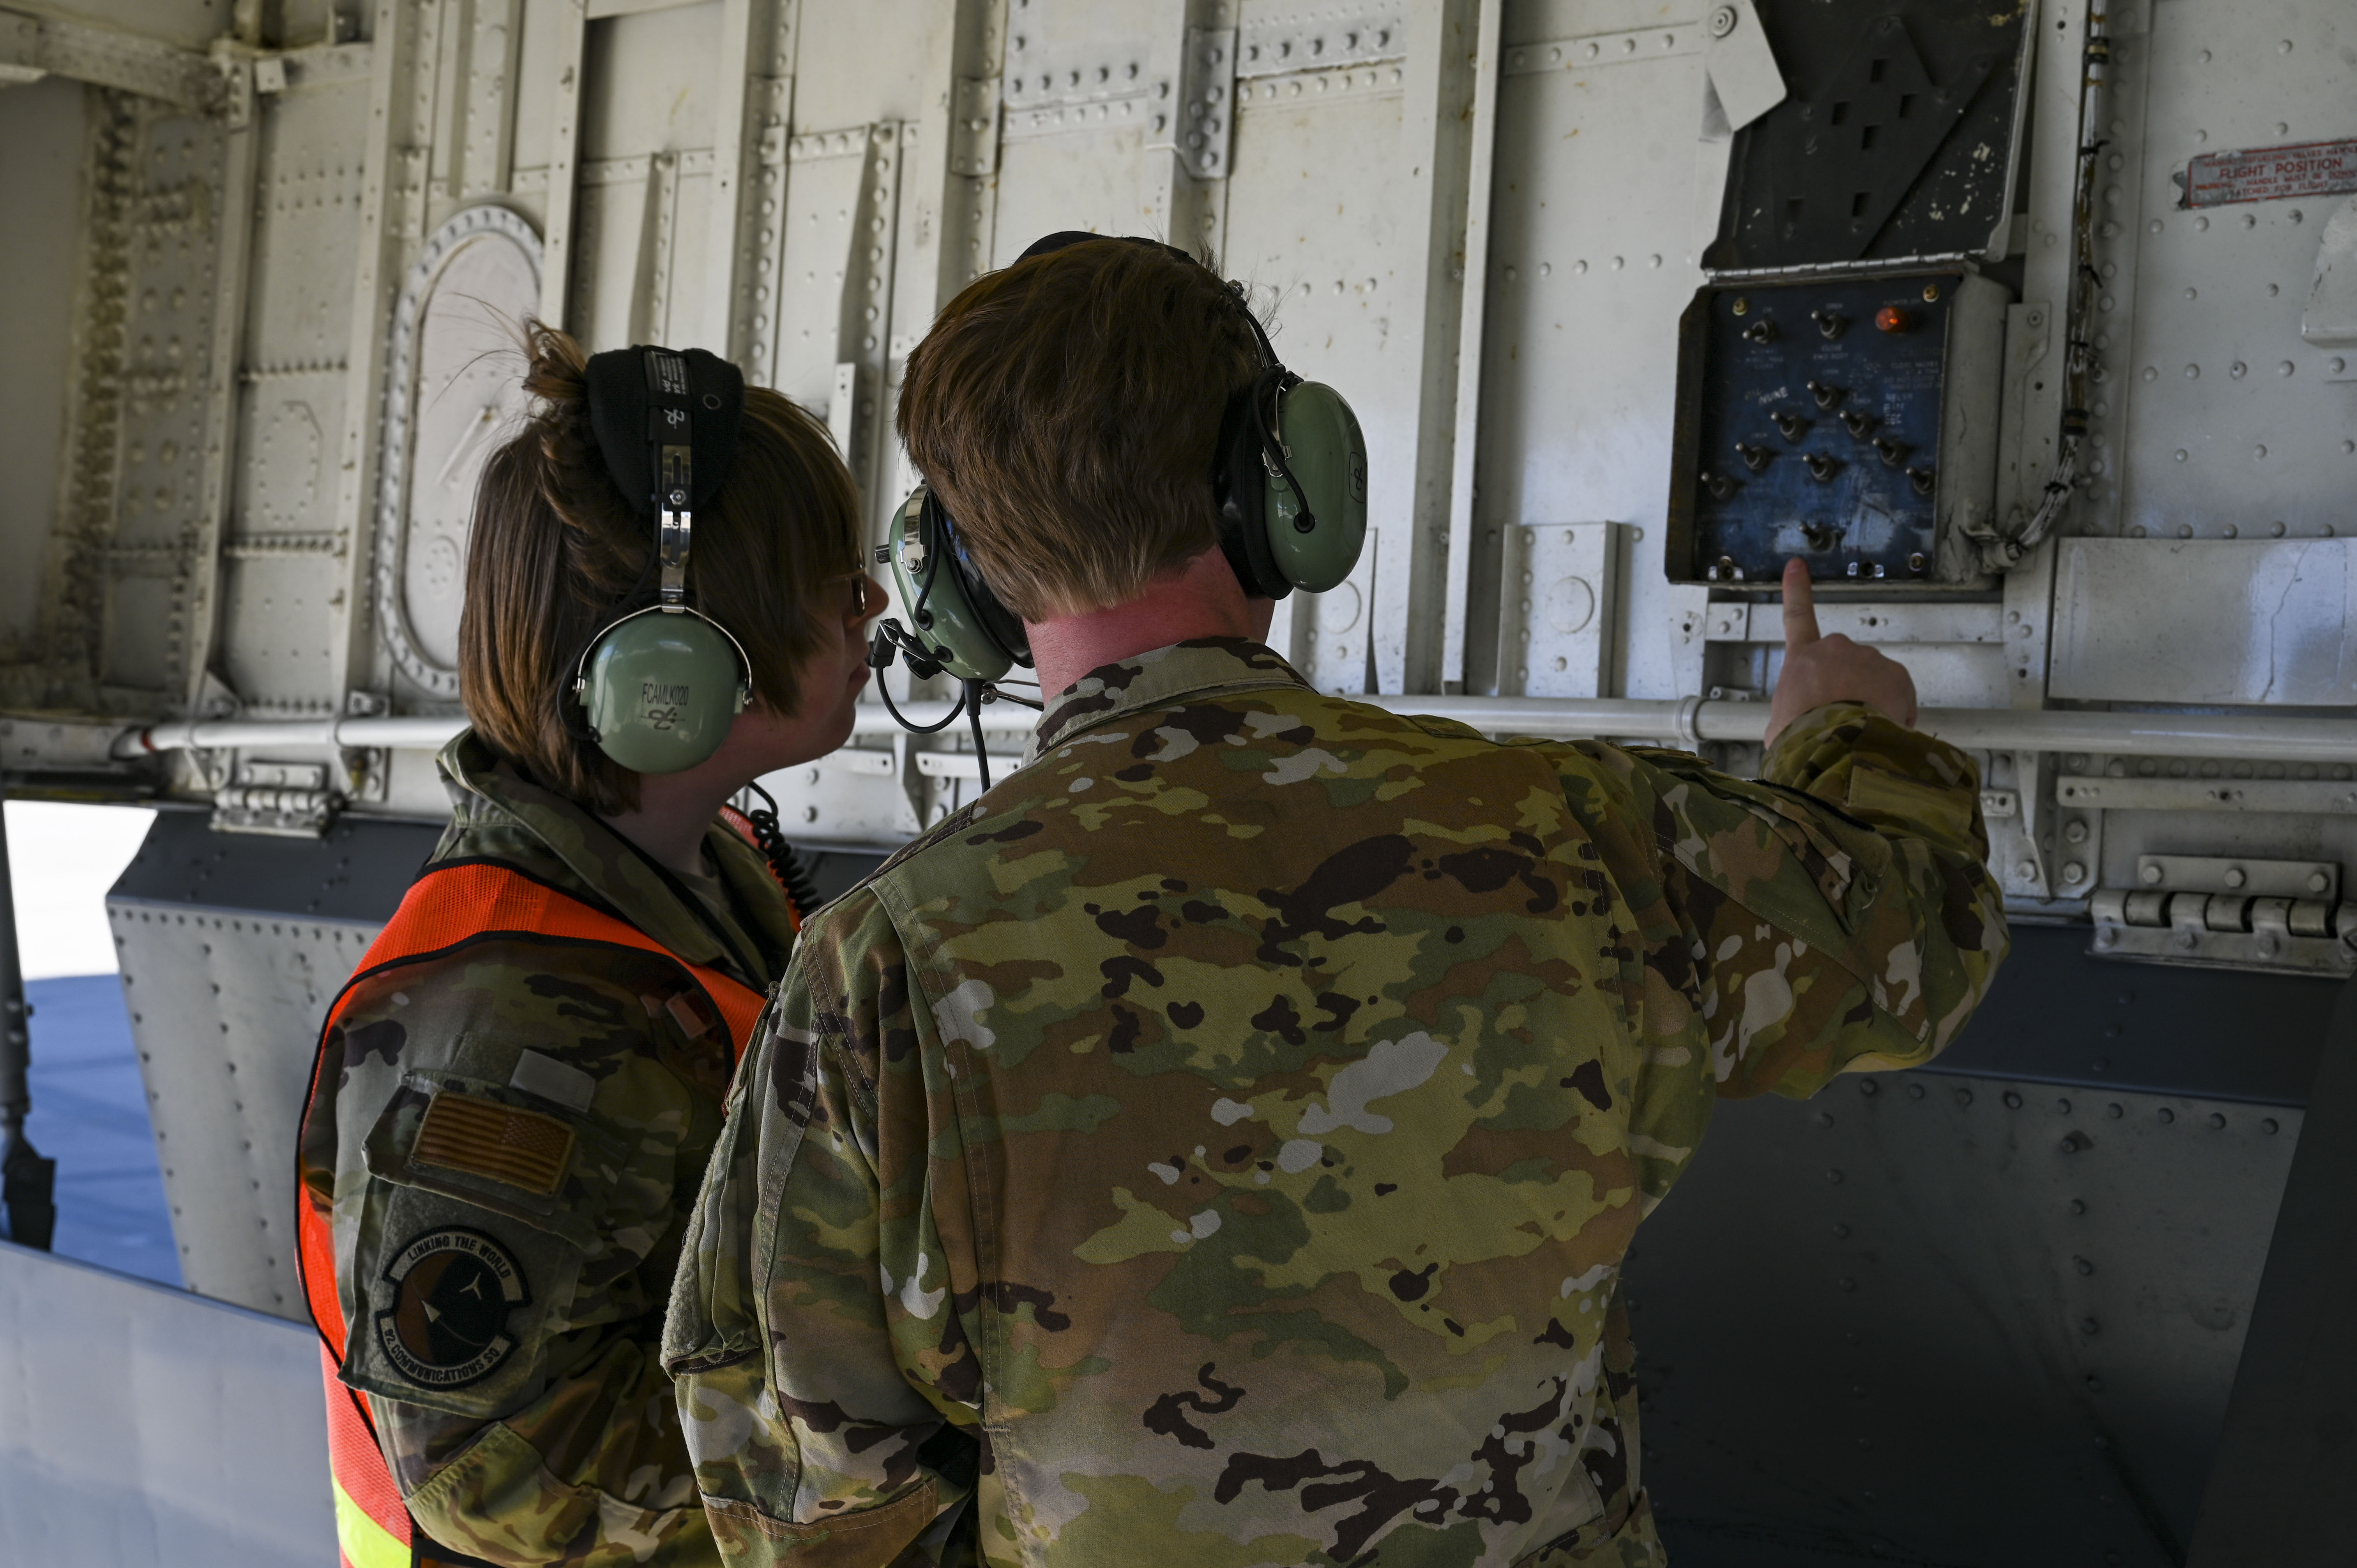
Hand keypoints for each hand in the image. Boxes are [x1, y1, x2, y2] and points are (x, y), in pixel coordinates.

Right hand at [1763, 558, 1917, 747]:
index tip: (1797, 566)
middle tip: (1841, 716)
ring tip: (1859, 729)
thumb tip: (1799, 721)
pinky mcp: (1896, 674)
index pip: (1796, 617)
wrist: (1834, 744)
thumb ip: (1792, 711)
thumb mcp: (1780, 723)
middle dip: (1847, 685)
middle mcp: (1834, 649)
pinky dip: (1894, 712)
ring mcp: (1868, 658)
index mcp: (1801, 659)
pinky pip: (1898, 694)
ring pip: (1874, 680)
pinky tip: (1881, 729)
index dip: (1796, 590)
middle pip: (1844, 662)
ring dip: (1871, 701)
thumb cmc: (1801, 738)